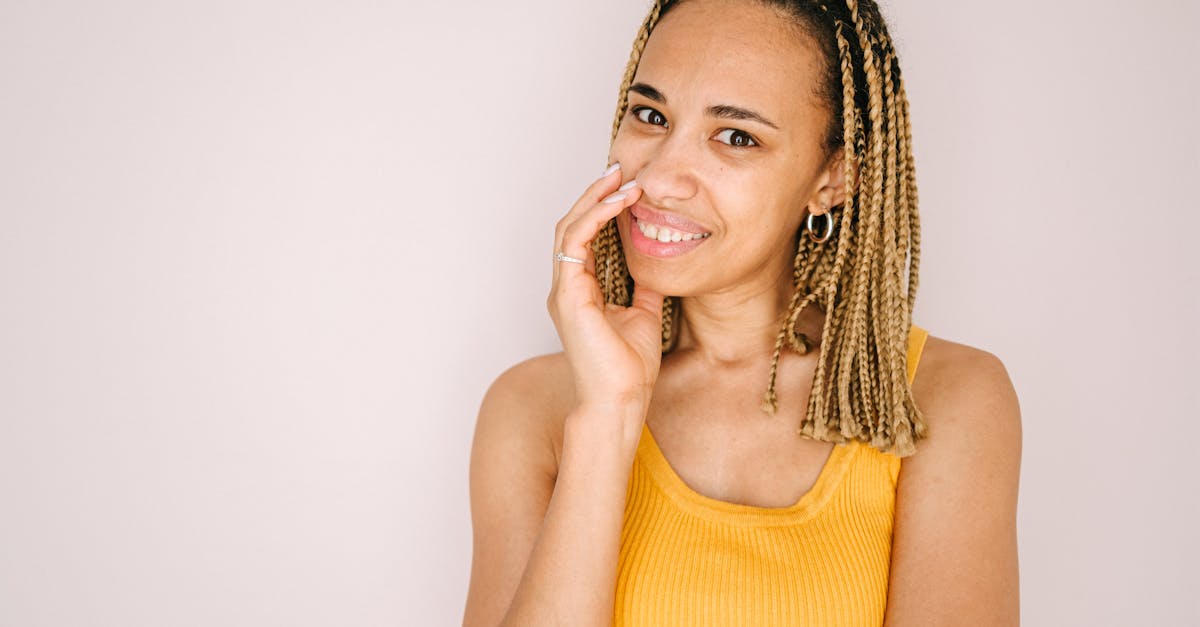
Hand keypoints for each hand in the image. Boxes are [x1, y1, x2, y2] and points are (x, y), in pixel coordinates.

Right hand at [547, 163, 664, 417]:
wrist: (621, 400)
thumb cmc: (628, 368)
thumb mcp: (644, 314)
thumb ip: (644, 287)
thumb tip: (658, 262)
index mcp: (581, 291)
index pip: (584, 237)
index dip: (602, 208)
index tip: (626, 186)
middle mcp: (567, 286)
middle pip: (572, 224)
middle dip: (596, 194)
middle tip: (622, 170)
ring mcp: (564, 289)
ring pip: (569, 227)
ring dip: (595, 199)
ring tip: (622, 179)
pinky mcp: (568, 294)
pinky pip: (575, 242)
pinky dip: (595, 217)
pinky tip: (620, 203)